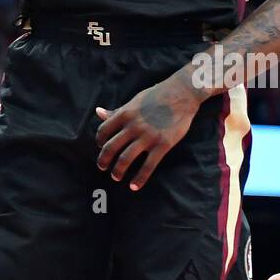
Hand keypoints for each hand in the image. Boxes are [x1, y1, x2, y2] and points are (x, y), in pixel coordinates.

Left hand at [95, 74, 200, 189]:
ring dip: (118, 171)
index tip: (101, 147)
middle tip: (102, 167)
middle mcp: (133, 126)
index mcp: (124, 113)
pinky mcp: (162, 145)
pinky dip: (139, 179)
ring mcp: (148, 136)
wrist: (181, 93)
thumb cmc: (156, 96)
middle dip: (103, 160)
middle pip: (110, 148)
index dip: (99, 142)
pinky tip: (134, 186)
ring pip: (125, 159)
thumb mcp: (134, 101)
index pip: (103, 131)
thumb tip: (98, 112)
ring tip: (116, 177)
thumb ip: (117, 111)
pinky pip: (147, 166)